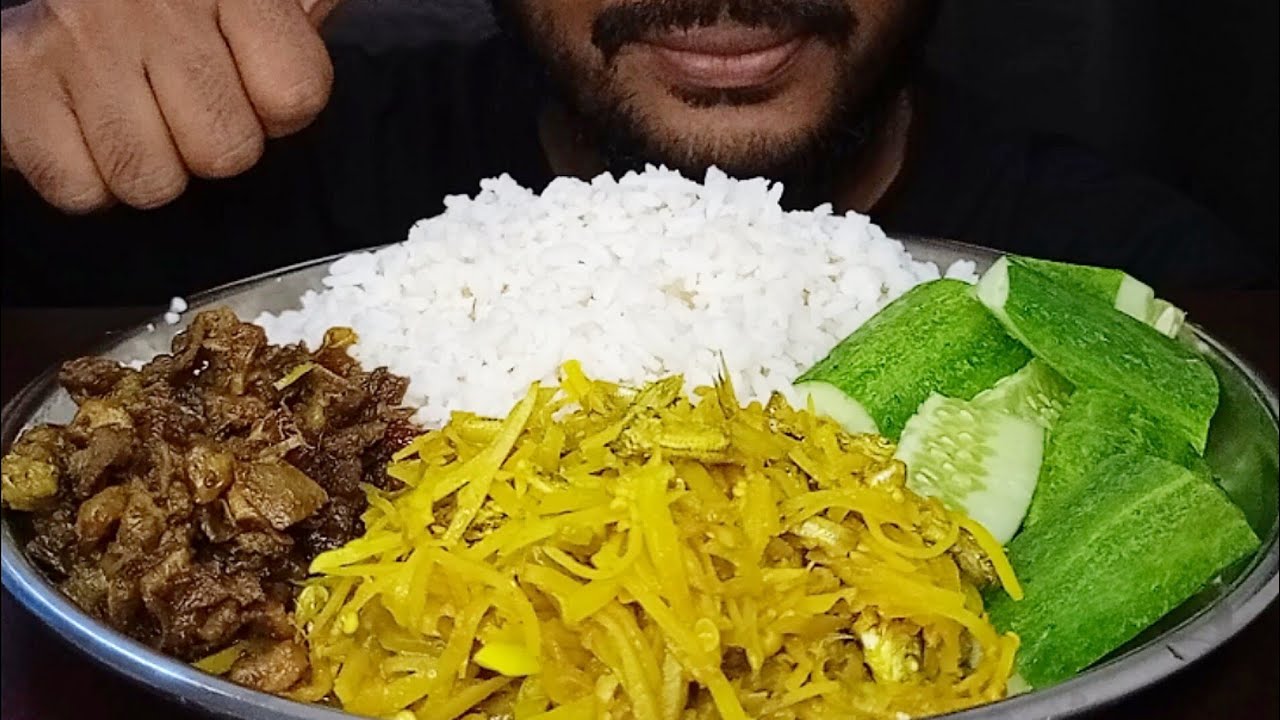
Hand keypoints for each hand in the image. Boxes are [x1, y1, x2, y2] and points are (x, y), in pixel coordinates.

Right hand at [0, 0, 341, 211]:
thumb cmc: (166, 8)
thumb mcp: (247, 1)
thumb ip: (294, 16)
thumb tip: (326, 14)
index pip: (296, 93)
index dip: (278, 113)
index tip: (252, 90)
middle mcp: (154, 2)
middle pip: (226, 153)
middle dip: (209, 148)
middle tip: (179, 107)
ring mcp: (81, 39)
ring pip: (152, 182)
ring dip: (145, 166)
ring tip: (130, 114)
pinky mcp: (18, 76)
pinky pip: (79, 188)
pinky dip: (82, 175)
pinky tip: (82, 126)